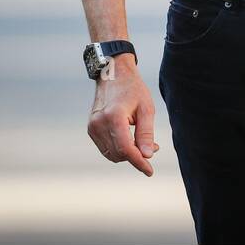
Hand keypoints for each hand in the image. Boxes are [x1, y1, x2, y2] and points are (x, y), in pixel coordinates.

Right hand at [87, 56, 159, 175]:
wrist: (113, 74)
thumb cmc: (133, 88)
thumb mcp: (146, 108)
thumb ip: (146, 133)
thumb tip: (147, 156)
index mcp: (114, 117)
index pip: (126, 149)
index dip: (139, 162)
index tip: (150, 171)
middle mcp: (99, 123)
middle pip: (119, 154)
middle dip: (136, 156)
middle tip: (153, 146)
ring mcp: (92, 127)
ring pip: (111, 154)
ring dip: (128, 154)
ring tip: (143, 142)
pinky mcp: (91, 128)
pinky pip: (106, 148)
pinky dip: (119, 149)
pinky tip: (131, 140)